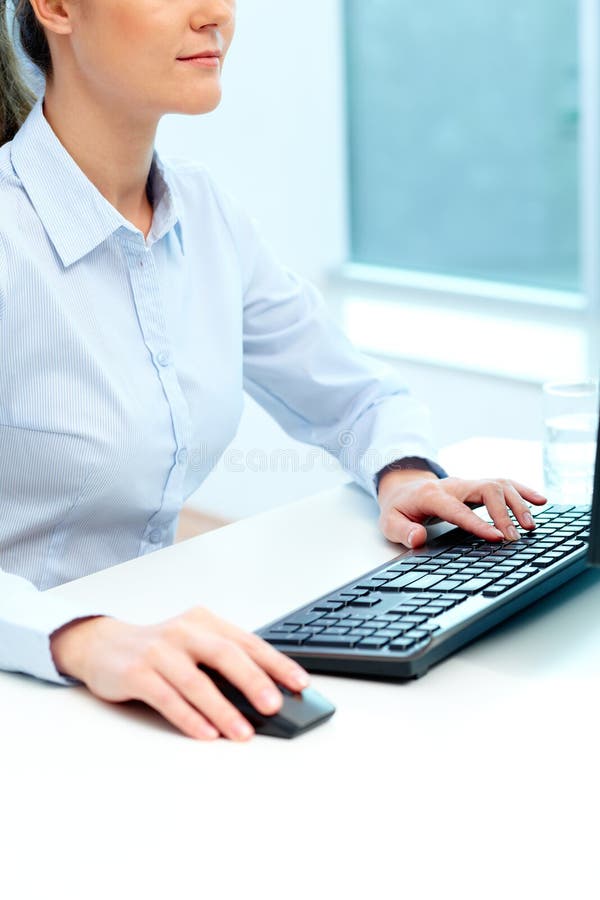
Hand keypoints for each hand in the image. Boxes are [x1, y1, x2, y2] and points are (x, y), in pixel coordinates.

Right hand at [50, 607, 310, 740]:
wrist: (102, 644)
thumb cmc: (159, 649)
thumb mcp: (193, 645)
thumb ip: (223, 663)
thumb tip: (265, 695)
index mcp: (205, 622)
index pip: (247, 642)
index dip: (276, 663)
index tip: (299, 684)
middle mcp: (184, 632)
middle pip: (225, 655)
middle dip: (253, 681)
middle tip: (274, 704)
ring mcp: (159, 651)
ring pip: (196, 681)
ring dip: (223, 709)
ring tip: (243, 732)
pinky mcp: (136, 672)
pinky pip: (167, 697)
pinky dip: (189, 717)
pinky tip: (206, 733)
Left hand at [377, 468, 546, 547]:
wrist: (403, 488)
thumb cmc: (399, 508)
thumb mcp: (389, 523)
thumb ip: (402, 531)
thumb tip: (418, 538)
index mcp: (432, 495)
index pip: (458, 509)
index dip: (478, 523)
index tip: (497, 537)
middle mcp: (454, 485)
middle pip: (486, 490)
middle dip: (504, 513)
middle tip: (515, 537)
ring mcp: (468, 483)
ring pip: (499, 484)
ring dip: (518, 503)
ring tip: (530, 526)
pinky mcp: (478, 486)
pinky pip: (504, 483)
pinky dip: (524, 491)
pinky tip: (540, 501)